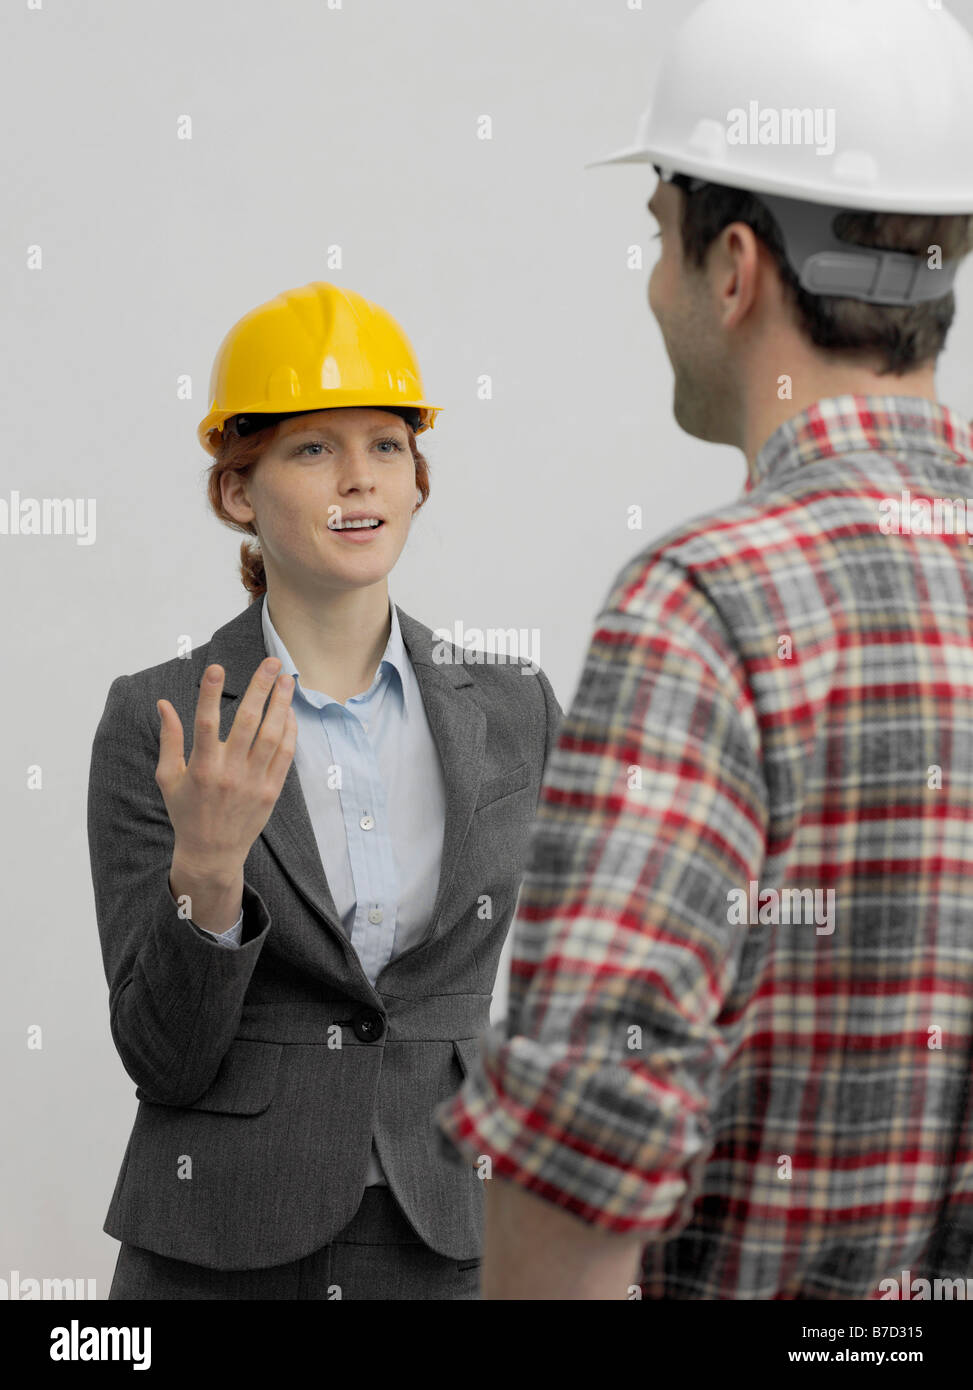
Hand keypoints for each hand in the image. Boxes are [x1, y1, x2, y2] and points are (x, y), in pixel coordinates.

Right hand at [155, 658, 296, 875]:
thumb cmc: (186, 812)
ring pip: (273, 735)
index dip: (210, 693)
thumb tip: (163, 703)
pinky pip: (285, 755)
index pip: (205, 723)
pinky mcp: (271, 791)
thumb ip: (169, 739)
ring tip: (286, 680)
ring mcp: (253, 782)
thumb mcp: (169, 778)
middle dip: (260, 688)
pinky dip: (289, 731)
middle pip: (248, 722)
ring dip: (281, 704)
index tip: (216, 666)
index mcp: (200, 768)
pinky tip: (289, 712)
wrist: (212, 853)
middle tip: (272, 662)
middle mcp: (229, 773)